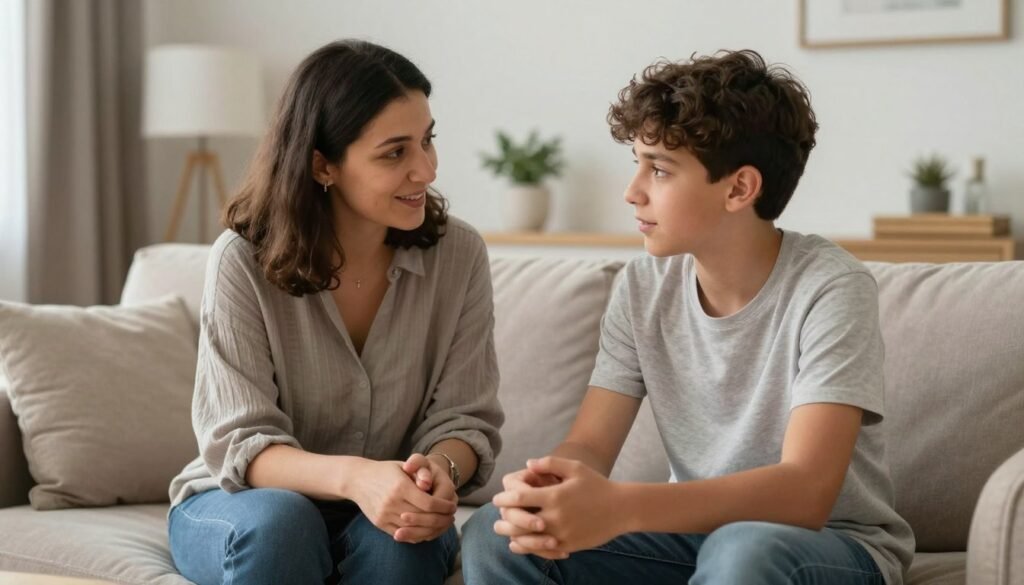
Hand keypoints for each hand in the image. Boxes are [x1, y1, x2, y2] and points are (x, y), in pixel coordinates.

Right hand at [349, 460, 455, 543]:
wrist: (358, 480)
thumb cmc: (385, 471)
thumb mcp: (404, 466)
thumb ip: (420, 474)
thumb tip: (432, 486)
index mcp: (400, 487)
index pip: (429, 504)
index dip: (444, 507)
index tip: (452, 506)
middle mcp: (392, 502)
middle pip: (423, 519)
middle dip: (441, 520)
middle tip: (451, 517)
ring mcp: (384, 515)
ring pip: (413, 530)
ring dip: (431, 530)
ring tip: (442, 525)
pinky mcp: (380, 523)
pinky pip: (402, 535)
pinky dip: (417, 535)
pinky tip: (427, 530)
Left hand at [492, 457, 624, 557]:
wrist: (621, 509)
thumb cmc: (597, 485)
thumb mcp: (575, 468)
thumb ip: (550, 463)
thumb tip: (528, 464)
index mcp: (554, 496)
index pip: (519, 498)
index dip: (504, 498)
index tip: (497, 498)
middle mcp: (555, 517)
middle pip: (519, 521)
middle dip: (504, 518)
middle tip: (497, 516)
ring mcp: (561, 533)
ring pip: (527, 540)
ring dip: (511, 535)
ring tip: (504, 530)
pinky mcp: (568, 545)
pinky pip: (542, 550)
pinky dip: (526, 548)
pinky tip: (518, 544)